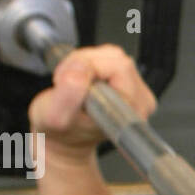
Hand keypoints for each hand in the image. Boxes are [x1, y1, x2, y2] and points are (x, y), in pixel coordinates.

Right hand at [29, 44, 156, 165]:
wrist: (66, 140)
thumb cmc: (62, 133)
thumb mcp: (54, 117)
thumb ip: (68, 94)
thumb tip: (81, 68)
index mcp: (130, 113)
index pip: (117, 67)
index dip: (88, 67)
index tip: (68, 83)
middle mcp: (141, 103)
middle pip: (115, 57)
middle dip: (84, 62)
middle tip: (66, 81)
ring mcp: (137, 92)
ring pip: (111, 54)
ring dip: (85, 62)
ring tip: (71, 82)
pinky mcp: (129, 81)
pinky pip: (109, 57)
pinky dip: (90, 63)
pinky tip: (81, 80)